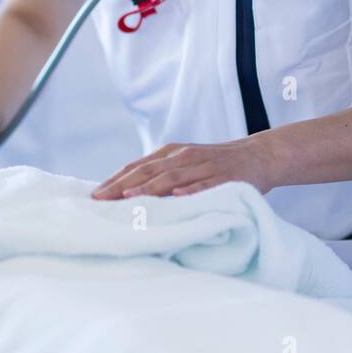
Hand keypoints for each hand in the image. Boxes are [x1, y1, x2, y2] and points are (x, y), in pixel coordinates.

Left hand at [92, 136, 279, 200]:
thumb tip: (125, 194)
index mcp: (171, 153)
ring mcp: (204, 165)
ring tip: (130, 197)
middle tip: (101, 199)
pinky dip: (191, 189)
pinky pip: (206, 184)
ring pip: (173, 176)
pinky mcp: (225, 176)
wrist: (257, 155)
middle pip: (149, 170)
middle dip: (123, 184)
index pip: (137, 166)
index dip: (115, 179)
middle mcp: (184, 156)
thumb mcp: (184, 164)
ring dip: (150, 187)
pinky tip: (178, 196)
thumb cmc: (214, 165)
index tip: (94, 195)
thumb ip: (160, 175)